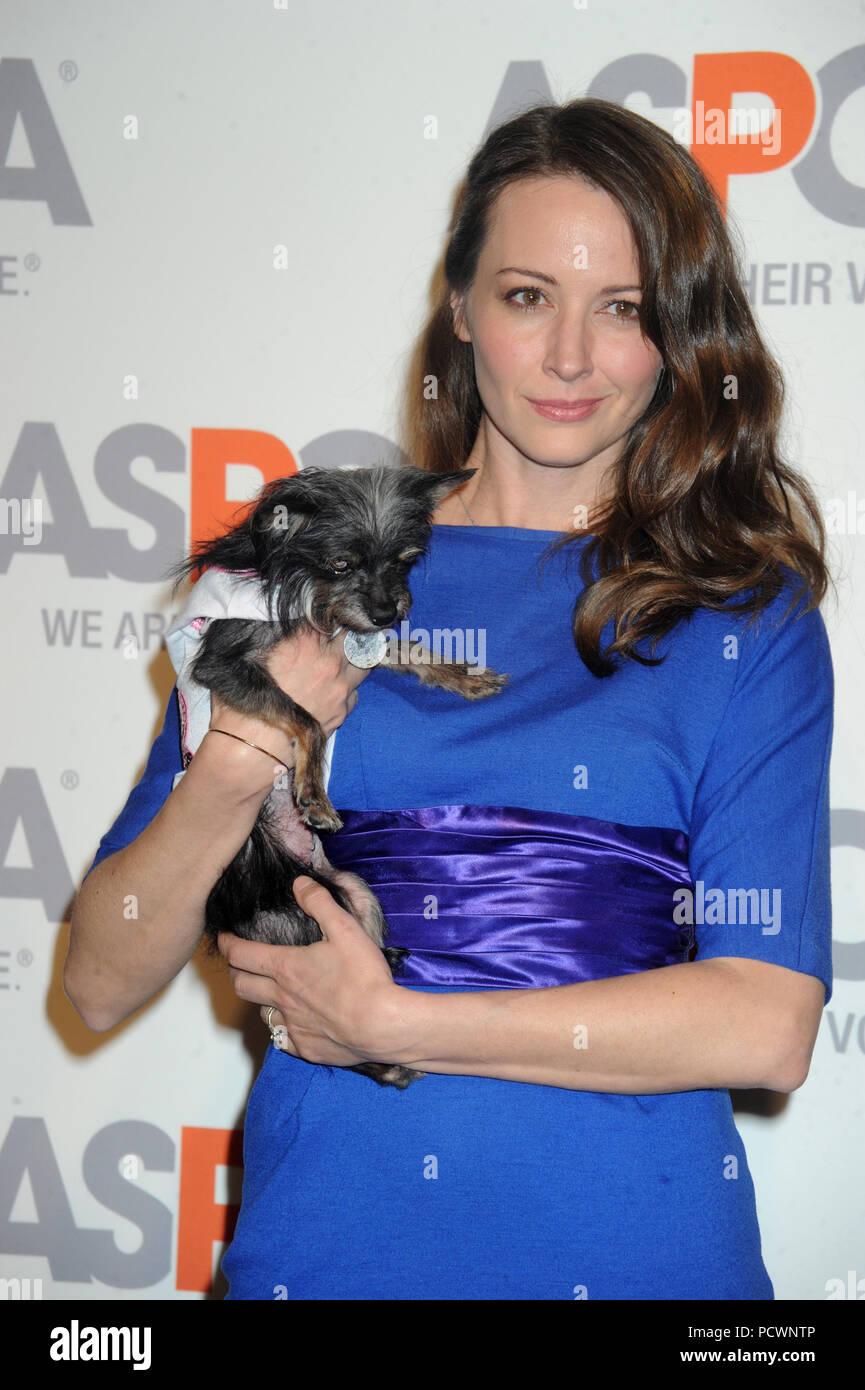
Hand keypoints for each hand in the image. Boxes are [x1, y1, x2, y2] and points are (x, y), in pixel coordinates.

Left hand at [218, 876, 403, 1066]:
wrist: (383, 1026)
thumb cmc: (365, 977)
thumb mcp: (345, 929)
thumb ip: (319, 902)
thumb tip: (299, 883)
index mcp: (286, 968)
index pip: (240, 954)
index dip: (227, 944)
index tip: (223, 938)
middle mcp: (282, 998)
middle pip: (241, 985)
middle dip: (235, 971)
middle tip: (239, 962)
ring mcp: (292, 1025)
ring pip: (260, 1012)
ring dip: (259, 999)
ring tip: (269, 990)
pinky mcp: (305, 1048)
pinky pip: (282, 1038)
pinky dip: (282, 1027)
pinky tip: (293, 1022)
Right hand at [264, 627, 368, 736]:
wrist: (256, 742)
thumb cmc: (251, 696)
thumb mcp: (258, 655)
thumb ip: (282, 636)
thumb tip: (292, 623)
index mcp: (306, 641)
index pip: (332, 617)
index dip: (331, 620)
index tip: (329, 623)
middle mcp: (329, 662)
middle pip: (356, 639)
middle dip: (350, 638)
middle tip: (341, 640)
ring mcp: (339, 688)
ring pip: (363, 667)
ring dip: (354, 664)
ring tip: (339, 666)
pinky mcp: (341, 712)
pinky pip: (354, 695)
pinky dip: (347, 691)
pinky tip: (332, 693)